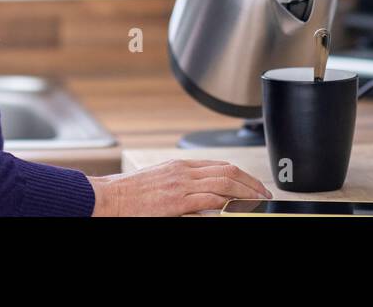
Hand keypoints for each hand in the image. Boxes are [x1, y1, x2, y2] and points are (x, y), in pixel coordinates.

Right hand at [87, 159, 273, 215]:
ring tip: (258, 199)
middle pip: (227, 170)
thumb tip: (205, 196)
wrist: (109, 197)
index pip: (219, 165)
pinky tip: (236, 206)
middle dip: (249, 181)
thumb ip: (183, 184)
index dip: (240, 174)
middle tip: (263, 192)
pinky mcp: (176, 200)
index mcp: (179, 166)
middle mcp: (183, 171)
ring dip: (245, 190)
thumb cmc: (129, 193)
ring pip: (223, 181)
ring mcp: (181, 184)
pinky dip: (226, 201)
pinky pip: (209, 198)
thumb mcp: (160, 181)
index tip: (252, 183)